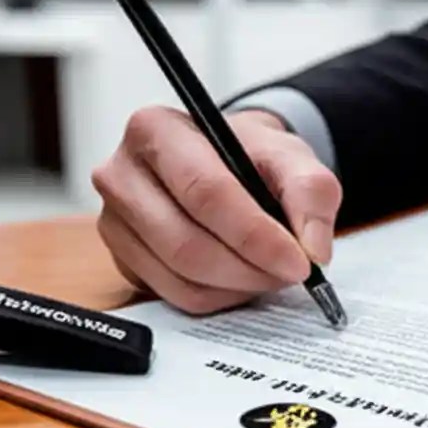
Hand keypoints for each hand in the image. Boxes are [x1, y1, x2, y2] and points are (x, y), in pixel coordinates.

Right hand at [93, 106, 340, 313]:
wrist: (224, 163)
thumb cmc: (248, 155)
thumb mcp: (291, 156)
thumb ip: (312, 193)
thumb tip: (312, 250)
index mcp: (155, 130)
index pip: (205, 193)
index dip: (256, 235)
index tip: (298, 261)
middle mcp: (121, 175)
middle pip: (188, 244)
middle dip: (250, 268)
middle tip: (291, 273)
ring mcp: (115, 222)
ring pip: (182, 277)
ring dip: (239, 286)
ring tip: (269, 271)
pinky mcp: (123, 259)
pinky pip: (176, 296)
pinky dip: (220, 296)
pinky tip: (241, 277)